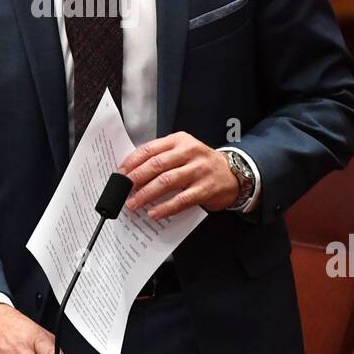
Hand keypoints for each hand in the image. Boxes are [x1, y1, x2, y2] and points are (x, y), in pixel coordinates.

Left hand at [118, 132, 239, 219]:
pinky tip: (154, 213)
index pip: (149, 149)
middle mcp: (189, 152)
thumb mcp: (183, 152)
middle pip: (156, 165)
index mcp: (179, 140)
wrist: (234, 174)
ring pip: (167, 181)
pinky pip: (181, 200)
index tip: (120, 174)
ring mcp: (198, 170)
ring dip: (146, 194)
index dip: (132, 162)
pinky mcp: (205, 189)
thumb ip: (161, 158)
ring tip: (134, 204)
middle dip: (136, 179)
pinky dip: (165, 208)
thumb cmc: (201, 164)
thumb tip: (132, 174)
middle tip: (123, 191)